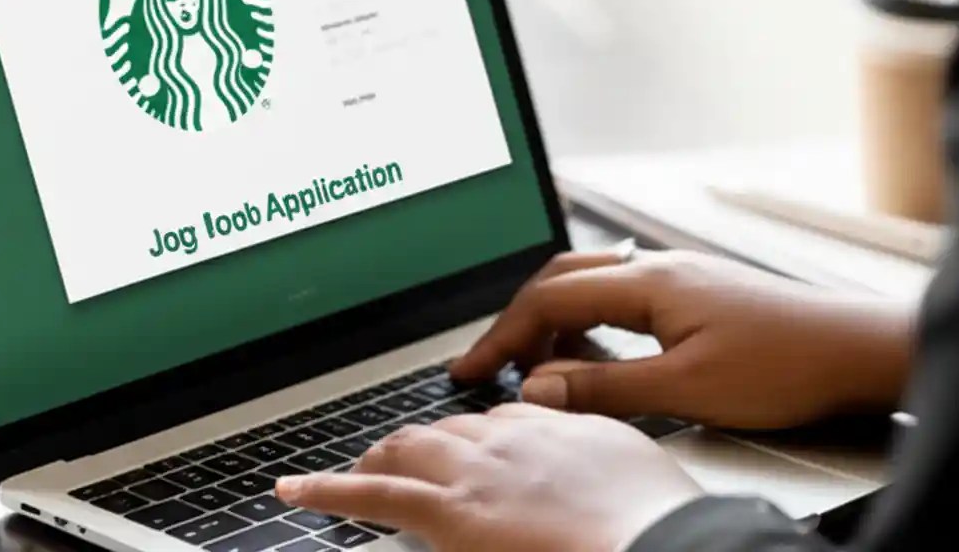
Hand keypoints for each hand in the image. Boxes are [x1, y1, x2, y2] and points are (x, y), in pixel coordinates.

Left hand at [277, 404, 702, 551]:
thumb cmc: (661, 524)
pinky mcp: (452, 512)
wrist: (660, 545)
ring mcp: (478, 471)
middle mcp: (512, 437)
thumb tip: (582, 468)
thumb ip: (595, 458)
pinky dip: (329, 489)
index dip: (481, 438)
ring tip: (359, 471)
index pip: (504, 418)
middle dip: (424, 444)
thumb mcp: (635, 471)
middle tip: (405, 460)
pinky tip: (298, 489)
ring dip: (382, 458)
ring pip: (410, 449)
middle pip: (450, 429)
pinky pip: (374, 494)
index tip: (475, 452)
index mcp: (559, 425)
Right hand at [451, 250, 913, 429]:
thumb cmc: (787, 365)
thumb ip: (604, 387)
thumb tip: (536, 388)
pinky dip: (591, 325)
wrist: (860, 349)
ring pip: (592, 286)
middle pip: (562, 280)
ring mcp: (680, 278)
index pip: (549, 300)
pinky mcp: (698, 294)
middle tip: (491, 364)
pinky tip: (596, 356)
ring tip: (537, 367)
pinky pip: (622, 298)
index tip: (473, 369)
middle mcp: (659, 269)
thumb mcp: (686, 388)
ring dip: (555, 323)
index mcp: (649, 282)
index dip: (504, 337)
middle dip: (520, 322)